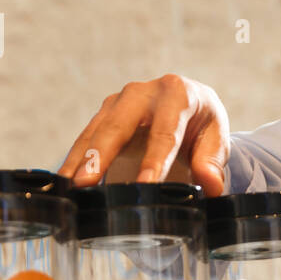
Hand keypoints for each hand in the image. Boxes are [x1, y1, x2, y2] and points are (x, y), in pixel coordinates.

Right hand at [57, 75, 229, 194]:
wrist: (188, 105)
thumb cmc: (202, 125)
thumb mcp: (216, 140)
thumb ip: (212, 163)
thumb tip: (210, 185)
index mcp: (178, 94)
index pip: (165, 131)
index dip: (155, 159)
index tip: (146, 184)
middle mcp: (144, 92)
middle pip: (119, 125)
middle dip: (101, 154)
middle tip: (86, 182)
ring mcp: (119, 101)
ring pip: (97, 131)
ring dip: (80, 159)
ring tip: (69, 186)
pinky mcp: (104, 113)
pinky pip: (86, 137)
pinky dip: (74, 159)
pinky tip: (64, 181)